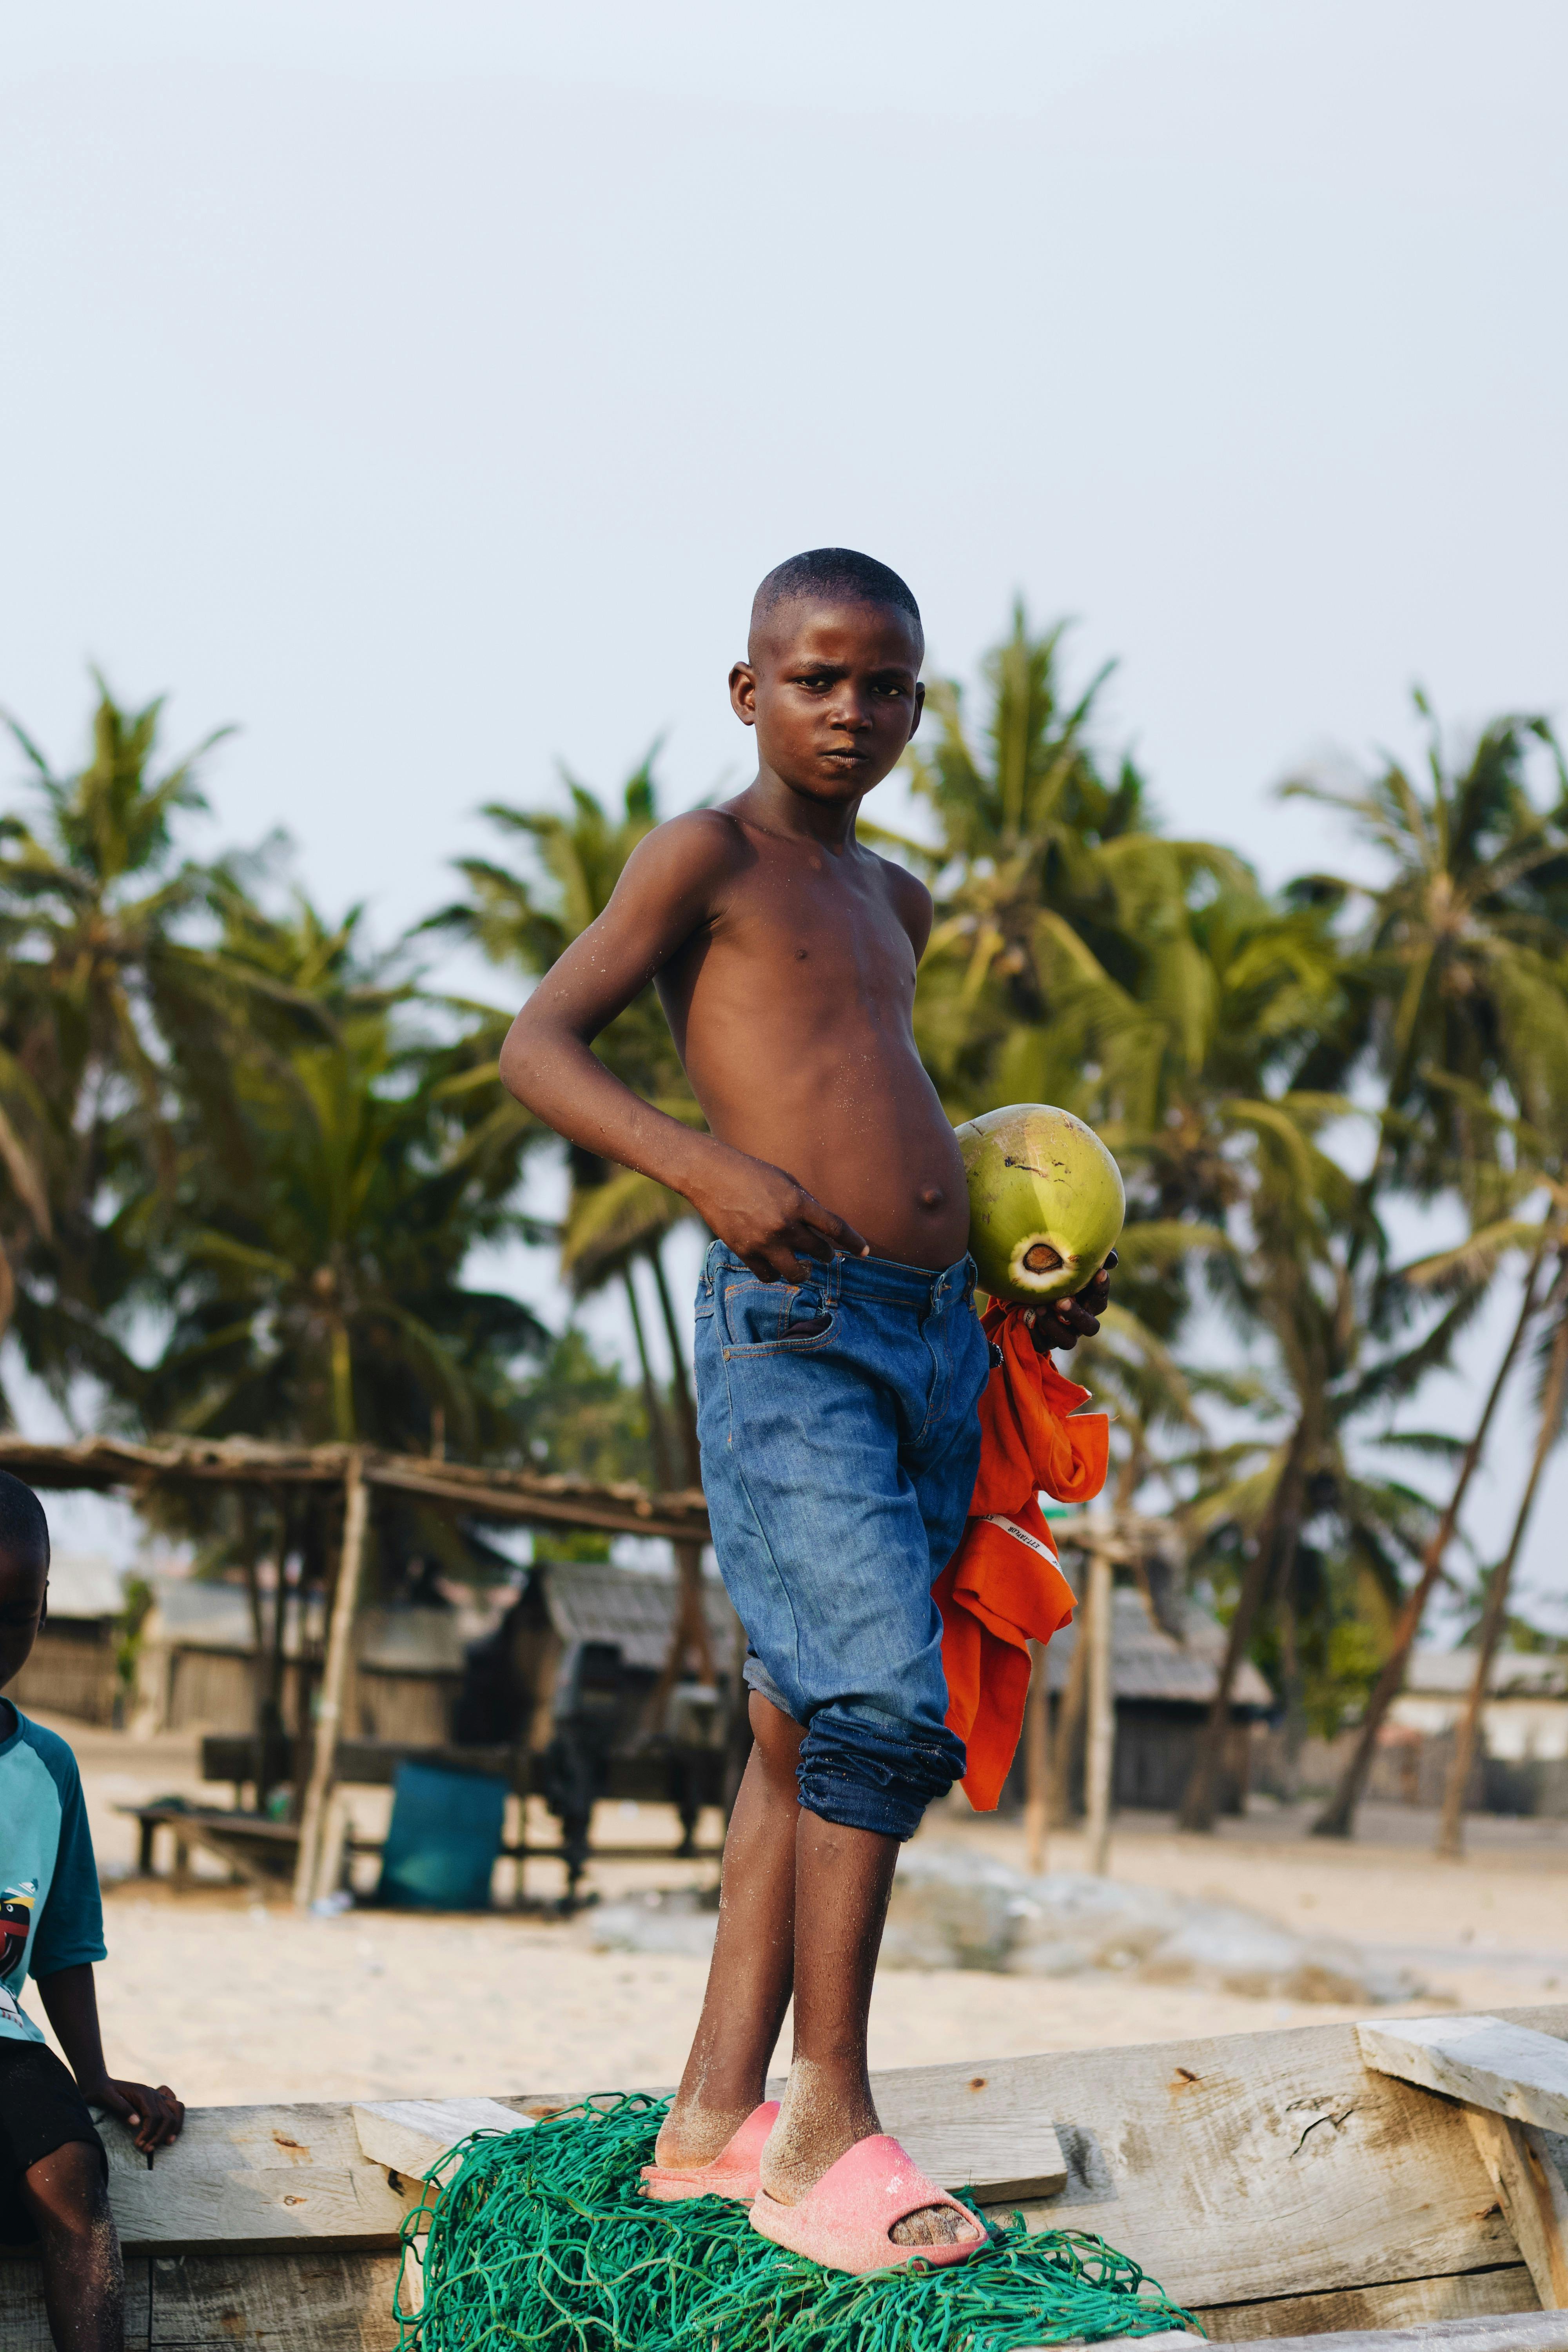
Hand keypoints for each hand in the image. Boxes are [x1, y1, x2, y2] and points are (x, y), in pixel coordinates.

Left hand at [87, 2076, 184, 2152]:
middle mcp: (154, 2093)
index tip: (139, 2145)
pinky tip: (168, 2130)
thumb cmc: (102, 2093)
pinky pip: (175, 2106)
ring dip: (174, 2128)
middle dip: (161, 2135)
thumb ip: (122, 2109)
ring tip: (165, 2143)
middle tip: (147, 2149)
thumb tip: (137, 2123)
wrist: (100, 2085)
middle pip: (168, 2115)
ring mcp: (157, 2095)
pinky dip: (176, 2118)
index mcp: (143, 2093)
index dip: (149, 2133)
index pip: (154, 2116)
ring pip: (177, 2109)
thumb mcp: (107, 2099)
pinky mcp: (157, 2100)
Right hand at [691, 1144, 868, 1282]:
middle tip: (825, 1255)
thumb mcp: (785, 1181)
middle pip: (819, 1252)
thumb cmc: (750, 1173)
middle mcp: (784, 1225)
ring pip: (796, 1273)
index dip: (854, 1242)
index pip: (836, 1228)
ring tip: (805, 1268)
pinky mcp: (745, 1252)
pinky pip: (769, 1275)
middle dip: (826, 1255)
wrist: (710, 1176)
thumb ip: (805, 1204)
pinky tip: (777, 1266)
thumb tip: (822, 1228)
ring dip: (804, 1272)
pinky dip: (775, 1273)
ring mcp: (764, 1242)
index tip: (864, 1252)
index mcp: (798, 1203)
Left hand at [1024, 1250, 1115, 1354]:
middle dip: (1077, 1314)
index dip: (1101, 1288)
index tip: (1099, 1272)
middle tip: (1062, 1300)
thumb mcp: (1071, 1262)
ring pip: (1068, 1341)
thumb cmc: (1056, 1272)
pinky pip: (1042, 1345)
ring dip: (1054, 1326)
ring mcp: (1063, 1333)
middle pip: (1090, 1327)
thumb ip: (1092, 1257)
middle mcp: (1079, 1322)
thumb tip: (1111, 1260)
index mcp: (1089, 1303)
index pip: (1100, 1300)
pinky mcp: (1044, 1341)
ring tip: (1040, 1308)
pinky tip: (1025, 1318)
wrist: (1027, 1291)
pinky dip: (1035, 1334)